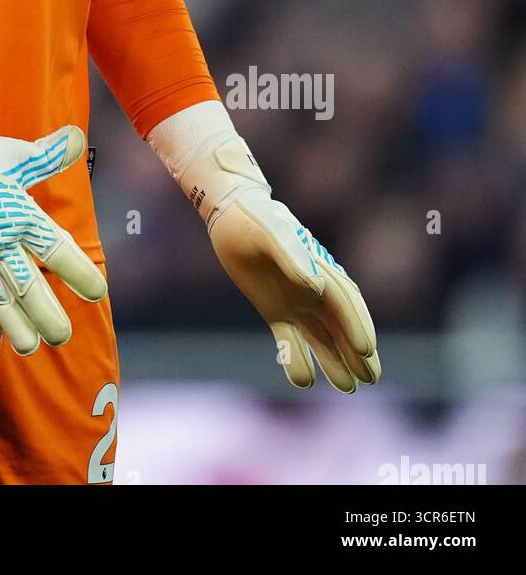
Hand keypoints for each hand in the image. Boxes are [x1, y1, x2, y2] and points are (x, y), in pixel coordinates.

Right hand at [0, 123, 107, 355]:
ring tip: (31, 347)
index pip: (53, 246)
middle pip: (24, 281)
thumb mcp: (13, 154)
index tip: (97, 293)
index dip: (76, 270)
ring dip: (14, 323)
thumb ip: (48, 155)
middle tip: (62, 337)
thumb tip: (78, 137)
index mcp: (17, 211)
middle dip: (45, 311)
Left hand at [210, 189, 380, 391]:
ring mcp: (297, 302)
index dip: (357, 326)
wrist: (231, 214)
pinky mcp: (275, 311)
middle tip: (371, 379)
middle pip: (342, 326)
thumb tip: (316, 287)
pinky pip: (290, 340)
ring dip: (335, 361)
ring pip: (322, 338)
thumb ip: (293, 255)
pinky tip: (303, 380)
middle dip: (358, 352)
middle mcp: (315, 290)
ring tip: (348, 387)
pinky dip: (296, 359)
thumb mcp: (272, 231)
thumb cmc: (256, 218)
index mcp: (321, 269)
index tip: (365, 351)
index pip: (345, 303)